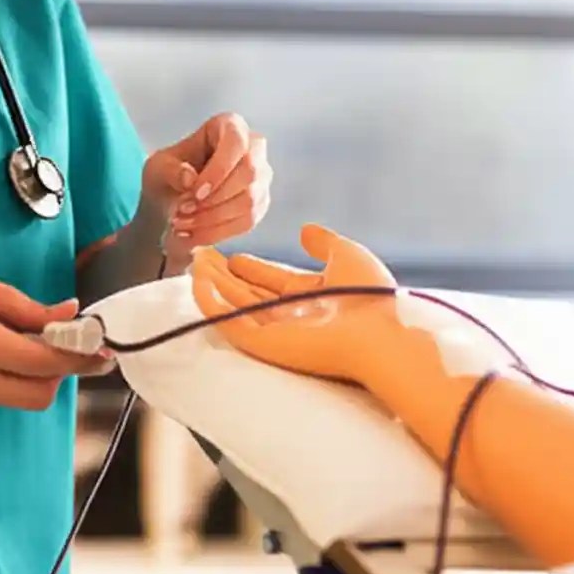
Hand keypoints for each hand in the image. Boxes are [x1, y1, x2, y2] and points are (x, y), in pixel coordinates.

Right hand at [0, 273, 106, 420]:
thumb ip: (24, 308)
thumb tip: (68, 314)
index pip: (49, 363)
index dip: (81, 358)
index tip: (104, 351)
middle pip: (42, 393)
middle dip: (56, 372)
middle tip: (51, 343)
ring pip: (18, 398)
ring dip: (27, 375)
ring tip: (0, 340)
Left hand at [140, 113, 272, 257]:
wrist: (171, 203)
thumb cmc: (169, 175)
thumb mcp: (158, 168)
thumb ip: (171, 170)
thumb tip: (191, 179)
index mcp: (229, 126)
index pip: (236, 142)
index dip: (219, 169)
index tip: (195, 193)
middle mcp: (254, 147)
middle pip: (250, 173)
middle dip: (215, 199)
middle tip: (182, 211)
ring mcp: (261, 177)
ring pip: (250, 201)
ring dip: (213, 218)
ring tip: (181, 225)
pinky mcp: (260, 204)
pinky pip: (247, 221)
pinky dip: (217, 232)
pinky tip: (193, 236)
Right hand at [190, 224, 400, 383]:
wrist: (379, 333)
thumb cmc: (372, 298)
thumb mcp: (347, 255)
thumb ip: (324, 243)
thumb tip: (305, 230)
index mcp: (313, 296)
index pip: (274, 280)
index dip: (253, 267)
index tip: (233, 256)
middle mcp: (291, 315)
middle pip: (250, 292)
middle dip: (224, 274)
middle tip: (202, 255)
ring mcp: (276, 330)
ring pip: (235, 305)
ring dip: (213, 284)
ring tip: (194, 262)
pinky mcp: (263, 343)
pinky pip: (229, 322)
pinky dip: (211, 304)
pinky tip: (198, 282)